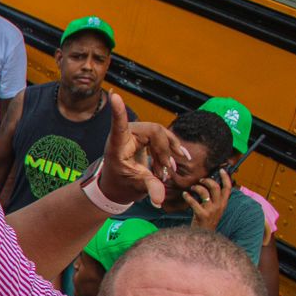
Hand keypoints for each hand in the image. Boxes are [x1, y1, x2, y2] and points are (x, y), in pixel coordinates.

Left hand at [95, 92, 187, 207]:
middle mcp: (126, 135)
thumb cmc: (121, 184)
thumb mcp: (135, 186)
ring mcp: (136, 133)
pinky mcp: (145, 136)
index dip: (118, 111)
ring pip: (161, 134)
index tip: (114, 95)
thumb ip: (149, 188)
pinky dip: (172, 148)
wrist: (118, 184)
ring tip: (170, 170)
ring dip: (169, 152)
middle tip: (168, 172)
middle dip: (165, 152)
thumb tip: (159, 199)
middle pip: (154, 132)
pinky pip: (163, 136)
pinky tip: (181, 158)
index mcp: (117, 145)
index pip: (118, 125)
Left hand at [186, 169, 233, 229]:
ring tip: (192, 188)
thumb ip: (215, 198)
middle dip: (207, 181)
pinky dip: (188, 196)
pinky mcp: (202, 215)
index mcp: (223, 203)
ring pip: (205, 193)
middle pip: (216, 188)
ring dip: (197, 187)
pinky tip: (185, 194)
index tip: (221, 170)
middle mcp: (219, 206)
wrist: (204, 235)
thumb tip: (210, 184)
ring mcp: (211, 211)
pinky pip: (194, 202)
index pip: (228, 188)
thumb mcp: (215, 209)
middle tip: (201, 180)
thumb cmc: (208, 219)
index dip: (226, 178)